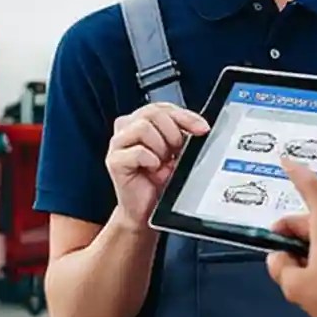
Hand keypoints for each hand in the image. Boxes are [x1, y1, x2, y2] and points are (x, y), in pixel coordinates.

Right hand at [105, 103, 208, 227]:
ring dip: (160, 147)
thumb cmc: (159, 181)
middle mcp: (126, 128)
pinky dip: (151, 161)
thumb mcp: (176, 153)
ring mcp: (117, 143)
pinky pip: (138, 151)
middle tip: (177, 151)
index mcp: (141, 121)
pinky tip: (153, 170)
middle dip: (172, 132)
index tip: (202, 128)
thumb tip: (199, 127)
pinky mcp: (114, 160)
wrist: (146, 209)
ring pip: (143, 128)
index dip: (184, 116)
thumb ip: (182, 135)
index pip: (163, 107)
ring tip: (162, 163)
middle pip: (152, 112)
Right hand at [266, 157, 316, 316]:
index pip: (310, 187)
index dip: (295, 172)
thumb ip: (281, 269)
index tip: (286, 162)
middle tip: (278, 253)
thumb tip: (278, 261)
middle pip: (310, 219)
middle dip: (290, 234)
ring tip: (300, 279)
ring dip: (306, 252)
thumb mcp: (298, 286)